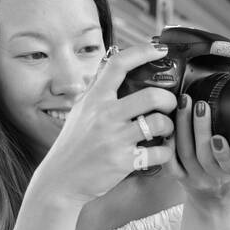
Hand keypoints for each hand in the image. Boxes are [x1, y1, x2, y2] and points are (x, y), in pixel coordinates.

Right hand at [30, 43, 178, 206]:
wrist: (60, 180)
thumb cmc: (72, 145)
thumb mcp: (79, 111)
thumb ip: (96, 90)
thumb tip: (110, 67)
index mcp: (94, 99)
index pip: (118, 64)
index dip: (143, 52)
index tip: (160, 49)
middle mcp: (105, 115)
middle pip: (151, 95)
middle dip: (169, 99)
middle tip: (169, 105)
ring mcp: (115, 139)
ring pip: (160, 123)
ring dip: (169, 126)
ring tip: (164, 130)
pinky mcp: (123, 162)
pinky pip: (159, 152)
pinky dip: (165, 152)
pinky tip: (160, 151)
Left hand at [168, 93, 229, 204]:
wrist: (214, 200)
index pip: (229, 165)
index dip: (223, 153)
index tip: (218, 137)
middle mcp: (212, 178)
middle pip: (203, 155)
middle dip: (200, 128)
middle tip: (199, 104)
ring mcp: (194, 178)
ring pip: (185, 154)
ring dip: (183, 126)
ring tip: (184, 103)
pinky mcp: (179, 177)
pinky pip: (170, 163)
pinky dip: (168, 144)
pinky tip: (169, 124)